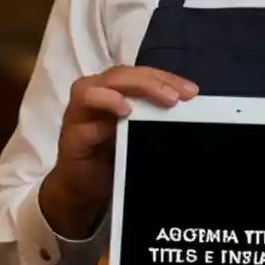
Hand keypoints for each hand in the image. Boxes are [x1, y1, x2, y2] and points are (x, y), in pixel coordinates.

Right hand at [40, 66, 198, 237]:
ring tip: (163, 99)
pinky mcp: (73, 127)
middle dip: (155, 81)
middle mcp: (96, 93)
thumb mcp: (137, 138)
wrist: (80, 190)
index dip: (166, 78)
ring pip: (106, 82)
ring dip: (136, 86)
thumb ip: (152, 121)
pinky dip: (107, 101)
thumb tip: (188, 113)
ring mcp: (82, 108)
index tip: (191, 92)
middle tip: (179, 96)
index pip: (140, 75)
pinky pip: (86, 104)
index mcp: (114, 93)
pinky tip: (125, 110)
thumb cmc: (110, 160)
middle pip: (124, 74)